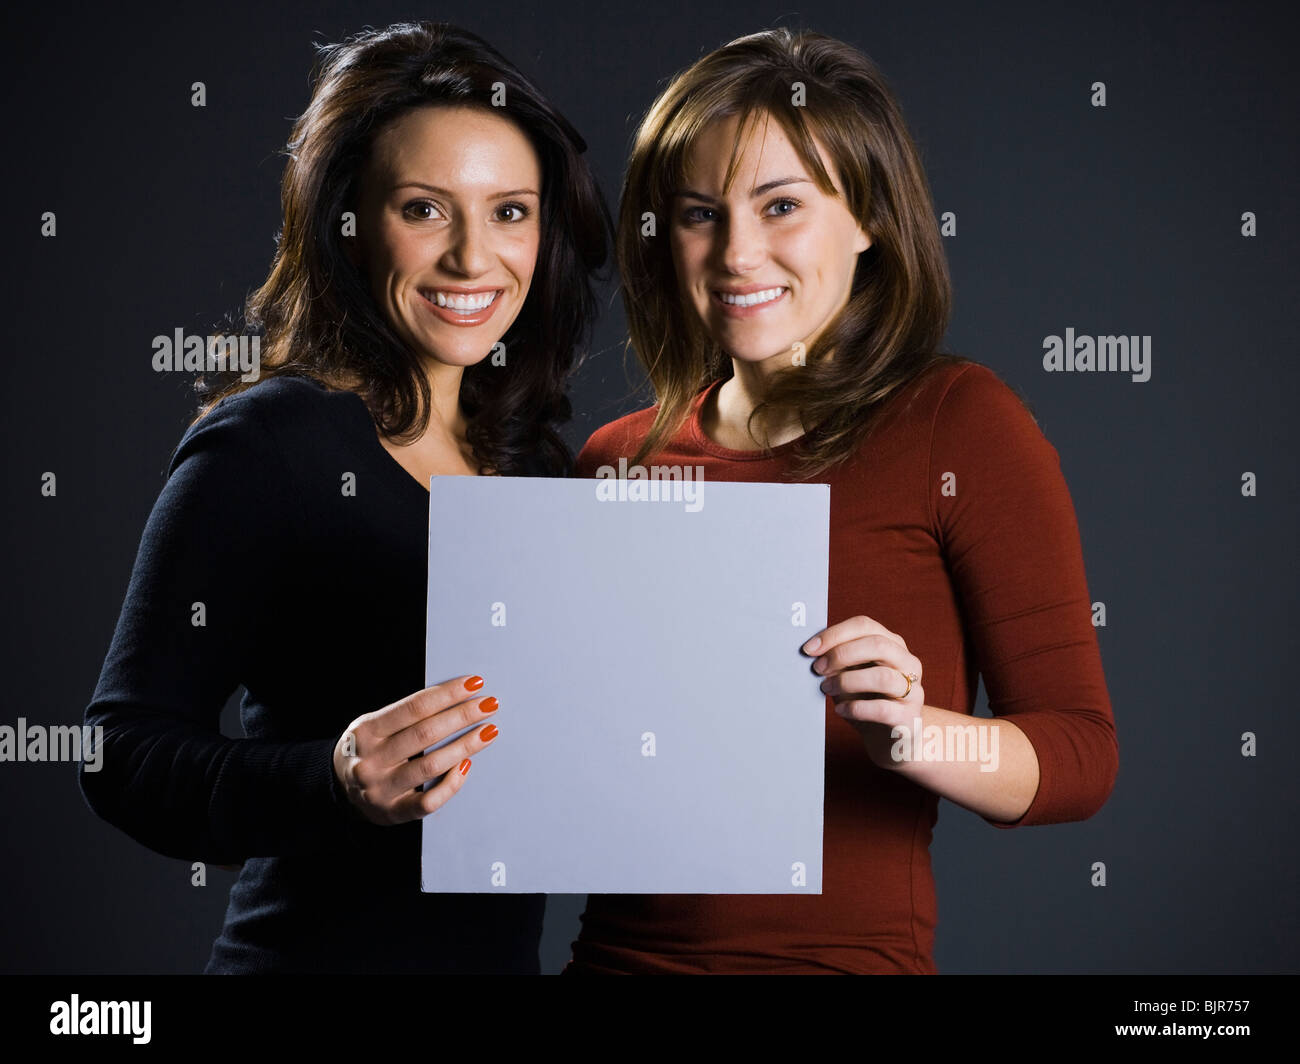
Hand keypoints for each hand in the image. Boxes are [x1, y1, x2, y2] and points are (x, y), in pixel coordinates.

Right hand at [331, 674, 500, 825]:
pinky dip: (451, 783)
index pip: (414, 707)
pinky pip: (429, 801)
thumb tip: (455, 697)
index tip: (474, 683)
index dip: (447, 694)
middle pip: (426, 734)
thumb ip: (406, 715)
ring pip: (431, 765)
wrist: (339, 786)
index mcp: (367, 731)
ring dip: (465, 746)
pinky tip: (466, 766)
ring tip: (488, 731)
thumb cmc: (368, 748)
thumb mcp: (374, 725)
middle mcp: (371, 760)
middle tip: (490, 704)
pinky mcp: (392, 812)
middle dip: (462, 716)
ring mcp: (380, 789)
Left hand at [802, 616, 925, 769]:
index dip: (834, 634)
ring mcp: (913, 690)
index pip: (864, 626)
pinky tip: (841, 710)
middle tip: (818, 669)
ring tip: (827, 689)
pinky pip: (883, 709)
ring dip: (847, 681)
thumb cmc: (865, 700)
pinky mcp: (909, 718)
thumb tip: (812, 652)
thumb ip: (838, 661)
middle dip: (842, 654)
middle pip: (878, 645)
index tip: (809, 649)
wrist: (890, 738)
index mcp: (892, 644)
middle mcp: (908, 662)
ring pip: (883, 677)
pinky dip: (856, 708)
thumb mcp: (850, 674)